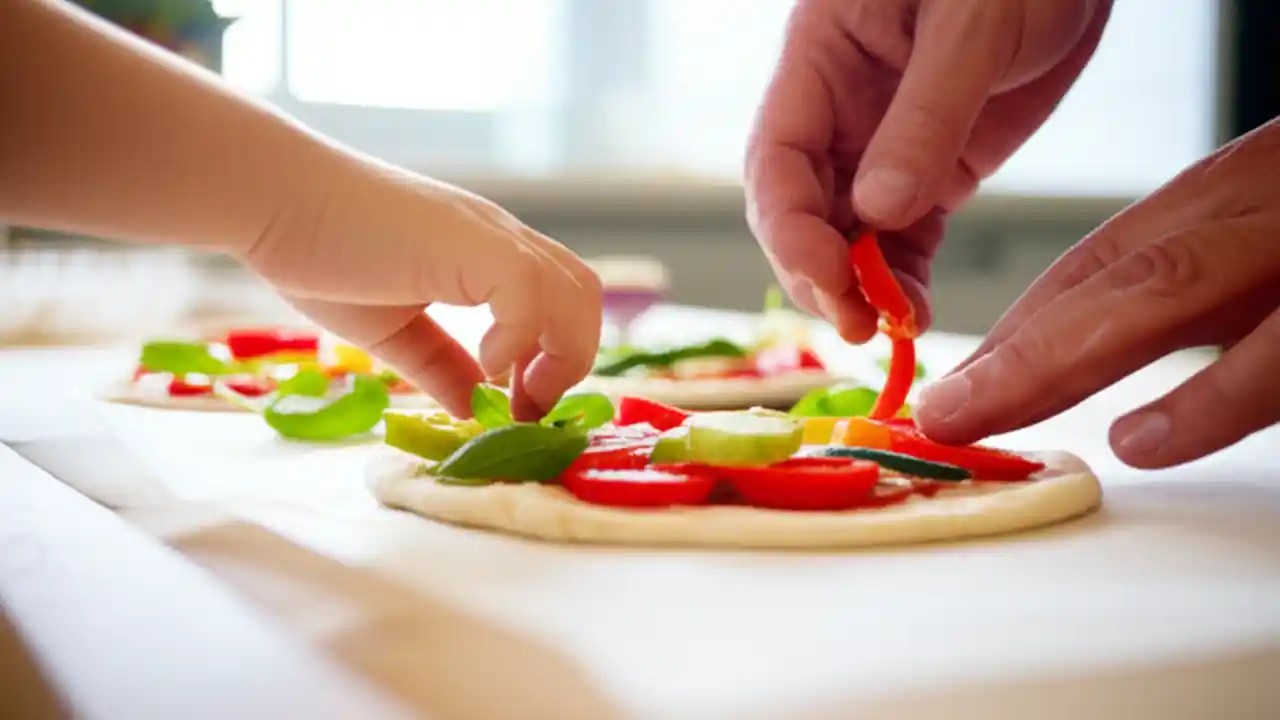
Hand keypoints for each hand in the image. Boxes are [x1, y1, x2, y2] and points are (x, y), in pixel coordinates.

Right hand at [238, 147, 601, 419]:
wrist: (272, 201)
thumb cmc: (320, 253)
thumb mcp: (394, 330)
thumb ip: (439, 365)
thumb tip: (473, 408)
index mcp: (486, 256)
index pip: (560, 300)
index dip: (555, 359)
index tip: (518, 406)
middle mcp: (501, 239)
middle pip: (583, 294)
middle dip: (571, 360)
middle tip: (526, 406)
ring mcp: (490, 236)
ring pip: (575, 291)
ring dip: (560, 354)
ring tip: (513, 393)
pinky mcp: (471, 241)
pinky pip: (531, 289)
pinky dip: (523, 336)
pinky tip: (486, 364)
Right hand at [745, 0, 1110, 339]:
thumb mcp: (974, 25)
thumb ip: (926, 114)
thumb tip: (879, 211)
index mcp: (821, 56)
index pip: (777, 156)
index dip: (789, 226)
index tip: (829, 278)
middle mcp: (837, 107)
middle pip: (798, 207)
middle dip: (818, 270)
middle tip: (858, 323)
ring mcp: (883, 142)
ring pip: (846, 232)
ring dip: (859, 287)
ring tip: (894, 329)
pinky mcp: (932, 167)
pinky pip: (902, 236)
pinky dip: (904, 280)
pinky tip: (914, 314)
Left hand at [917, 119, 1279, 467]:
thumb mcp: (1273, 236)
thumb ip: (1206, 287)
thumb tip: (1106, 351)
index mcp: (1237, 192)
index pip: (1104, 259)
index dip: (1020, 328)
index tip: (956, 389)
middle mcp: (1260, 209)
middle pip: (1119, 273)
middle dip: (1015, 350)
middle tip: (937, 414)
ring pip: (1171, 289)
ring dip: (1061, 358)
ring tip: (980, 414)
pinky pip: (1279, 354)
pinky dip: (1210, 400)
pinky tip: (1140, 441)